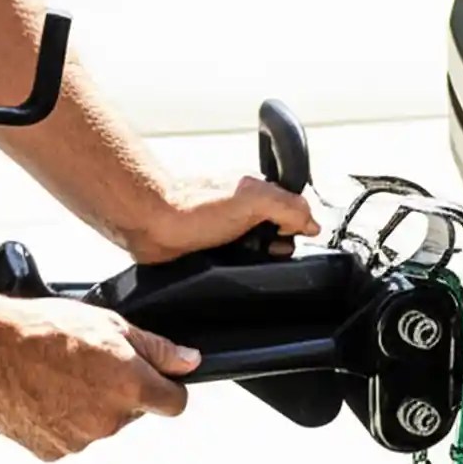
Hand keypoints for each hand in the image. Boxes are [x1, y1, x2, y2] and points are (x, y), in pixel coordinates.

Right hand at [0, 297, 200, 461]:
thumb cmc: (46, 328)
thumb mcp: (110, 325)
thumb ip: (156, 349)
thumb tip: (189, 361)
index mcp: (131, 387)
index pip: (174, 404)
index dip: (166, 389)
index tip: (154, 380)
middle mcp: (110, 420)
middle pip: (131, 413)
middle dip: (118, 393)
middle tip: (87, 365)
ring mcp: (80, 440)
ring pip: (97, 426)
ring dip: (87, 408)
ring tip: (58, 376)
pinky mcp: (51, 452)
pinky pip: (67, 439)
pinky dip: (59, 423)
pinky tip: (43, 395)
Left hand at [135, 175, 321, 263]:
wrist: (150, 222)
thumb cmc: (193, 205)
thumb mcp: (253, 199)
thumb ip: (289, 206)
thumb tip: (312, 224)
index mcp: (257, 193)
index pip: (294, 214)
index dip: (294, 230)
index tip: (283, 239)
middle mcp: (243, 211)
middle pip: (277, 238)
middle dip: (273, 249)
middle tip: (259, 249)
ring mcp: (226, 231)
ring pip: (256, 255)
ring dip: (252, 262)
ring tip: (239, 260)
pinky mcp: (210, 251)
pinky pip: (235, 265)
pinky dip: (234, 270)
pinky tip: (226, 268)